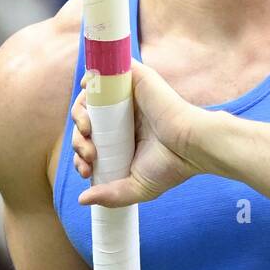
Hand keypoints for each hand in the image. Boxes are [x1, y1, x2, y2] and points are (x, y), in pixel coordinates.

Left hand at [74, 59, 206, 208]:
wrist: (191, 146)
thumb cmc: (171, 166)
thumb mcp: (136, 187)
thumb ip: (111, 196)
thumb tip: (82, 199)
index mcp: (123, 137)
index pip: (91, 140)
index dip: (81, 154)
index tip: (87, 170)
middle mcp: (123, 116)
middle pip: (87, 120)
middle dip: (77, 139)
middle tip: (88, 154)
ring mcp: (128, 97)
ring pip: (91, 97)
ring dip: (79, 113)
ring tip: (87, 131)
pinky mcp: (135, 80)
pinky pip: (108, 70)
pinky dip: (92, 78)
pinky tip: (87, 93)